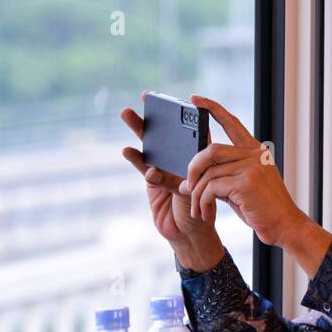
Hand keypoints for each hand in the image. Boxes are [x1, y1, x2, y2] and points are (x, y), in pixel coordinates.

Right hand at [120, 91, 223, 271]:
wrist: (190, 236)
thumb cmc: (204, 213)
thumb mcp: (199, 194)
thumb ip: (186, 181)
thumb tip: (179, 168)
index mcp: (200, 158)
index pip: (196, 131)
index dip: (190, 115)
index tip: (184, 98)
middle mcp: (182, 159)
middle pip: (169, 133)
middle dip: (158, 115)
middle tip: (146, 95)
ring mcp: (165, 168)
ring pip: (152, 145)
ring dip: (140, 131)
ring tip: (127, 113)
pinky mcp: (152, 181)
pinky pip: (142, 166)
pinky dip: (135, 159)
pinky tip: (128, 150)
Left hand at [179, 96, 316, 249]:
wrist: (285, 226)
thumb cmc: (262, 209)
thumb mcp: (239, 189)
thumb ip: (218, 179)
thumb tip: (187, 183)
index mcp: (255, 151)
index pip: (231, 123)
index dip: (212, 108)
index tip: (196, 99)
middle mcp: (255, 154)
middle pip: (211, 150)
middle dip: (193, 168)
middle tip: (187, 186)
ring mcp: (252, 167)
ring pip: (208, 172)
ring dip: (196, 194)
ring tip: (197, 208)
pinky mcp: (247, 183)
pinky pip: (211, 188)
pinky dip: (202, 202)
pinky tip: (205, 213)